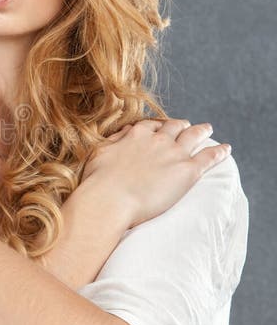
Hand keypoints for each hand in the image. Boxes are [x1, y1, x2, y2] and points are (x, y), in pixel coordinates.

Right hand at [80, 117, 231, 228]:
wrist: (110, 199)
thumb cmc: (98, 181)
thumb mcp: (99, 154)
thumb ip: (113, 143)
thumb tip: (122, 135)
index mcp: (136, 135)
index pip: (151, 126)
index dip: (158, 126)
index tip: (161, 128)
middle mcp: (157, 140)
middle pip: (174, 127)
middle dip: (181, 126)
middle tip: (187, 127)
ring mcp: (174, 154)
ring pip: (194, 136)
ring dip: (202, 131)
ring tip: (208, 129)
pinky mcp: (187, 171)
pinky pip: (208, 157)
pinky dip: (219, 152)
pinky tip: (227, 149)